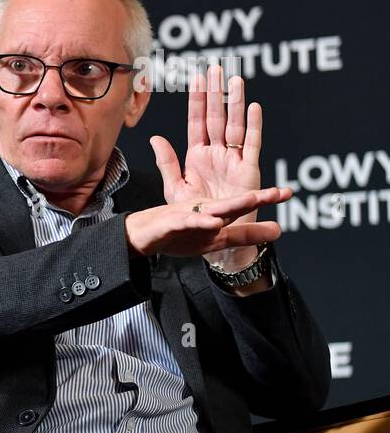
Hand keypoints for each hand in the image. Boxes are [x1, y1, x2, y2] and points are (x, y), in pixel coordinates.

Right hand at [124, 187, 290, 257]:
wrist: (144, 235)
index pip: (244, 205)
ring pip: (213, 209)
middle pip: (234, 204)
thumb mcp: (217, 239)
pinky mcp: (172, 222)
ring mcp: (188, 214)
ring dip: (232, 205)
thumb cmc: (179, 234)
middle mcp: (205, 210)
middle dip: (255, 199)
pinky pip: (187, 221)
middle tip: (277, 193)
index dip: (266, 198)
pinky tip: (213, 222)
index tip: (288, 193)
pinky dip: (199, 221)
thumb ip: (245, 235)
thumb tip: (278, 231)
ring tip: (251, 200)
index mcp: (216, 212)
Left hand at [147, 65, 278, 268]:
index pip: (197, 122)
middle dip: (216, 93)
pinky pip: (251, 144)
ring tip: (234, 79)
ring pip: (234, 125)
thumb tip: (155, 137)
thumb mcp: (175, 188)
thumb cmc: (195, 215)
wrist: (214, 237)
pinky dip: (253, 126)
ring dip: (235, 102)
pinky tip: (253, 107)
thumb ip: (167, 162)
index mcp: (198, 155)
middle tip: (216, 68)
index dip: (197, 100)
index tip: (196, 78)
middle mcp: (216, 153)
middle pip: (216, 116)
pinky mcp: (248, 170)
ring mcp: (233, 159)